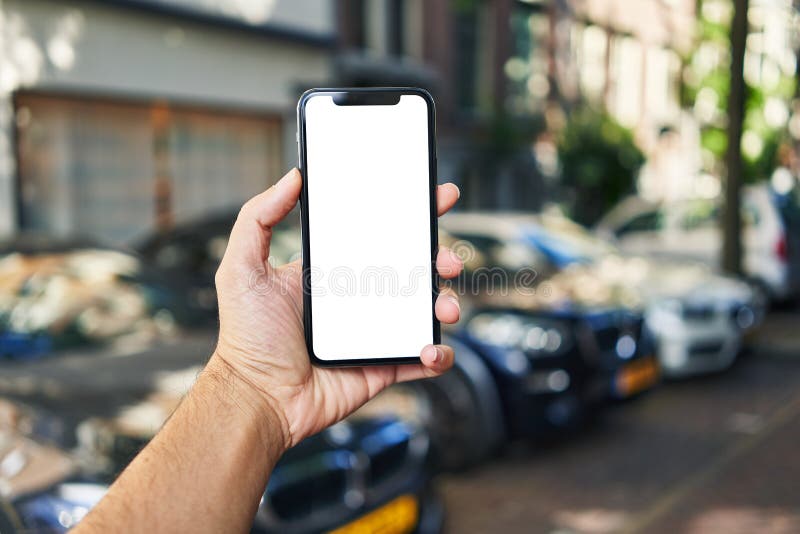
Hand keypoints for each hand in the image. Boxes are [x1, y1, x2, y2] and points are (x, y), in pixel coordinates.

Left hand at [211, 169, 462, 449]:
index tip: (439, 198)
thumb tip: (293, 177)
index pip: (381, 236)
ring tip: (444, 309)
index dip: (414, 216)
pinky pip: (424, 359)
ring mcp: (375, 333)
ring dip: (446, 304)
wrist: (258, 398)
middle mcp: (360, 298)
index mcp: (336, 271)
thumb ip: (258, 217)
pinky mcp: (384, 367)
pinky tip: (430, 350)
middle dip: (441, 259)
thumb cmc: (246, 337)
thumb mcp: (242, 268)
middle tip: (449, 260)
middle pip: (415, 270)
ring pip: (426, 311)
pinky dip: (439, 355)